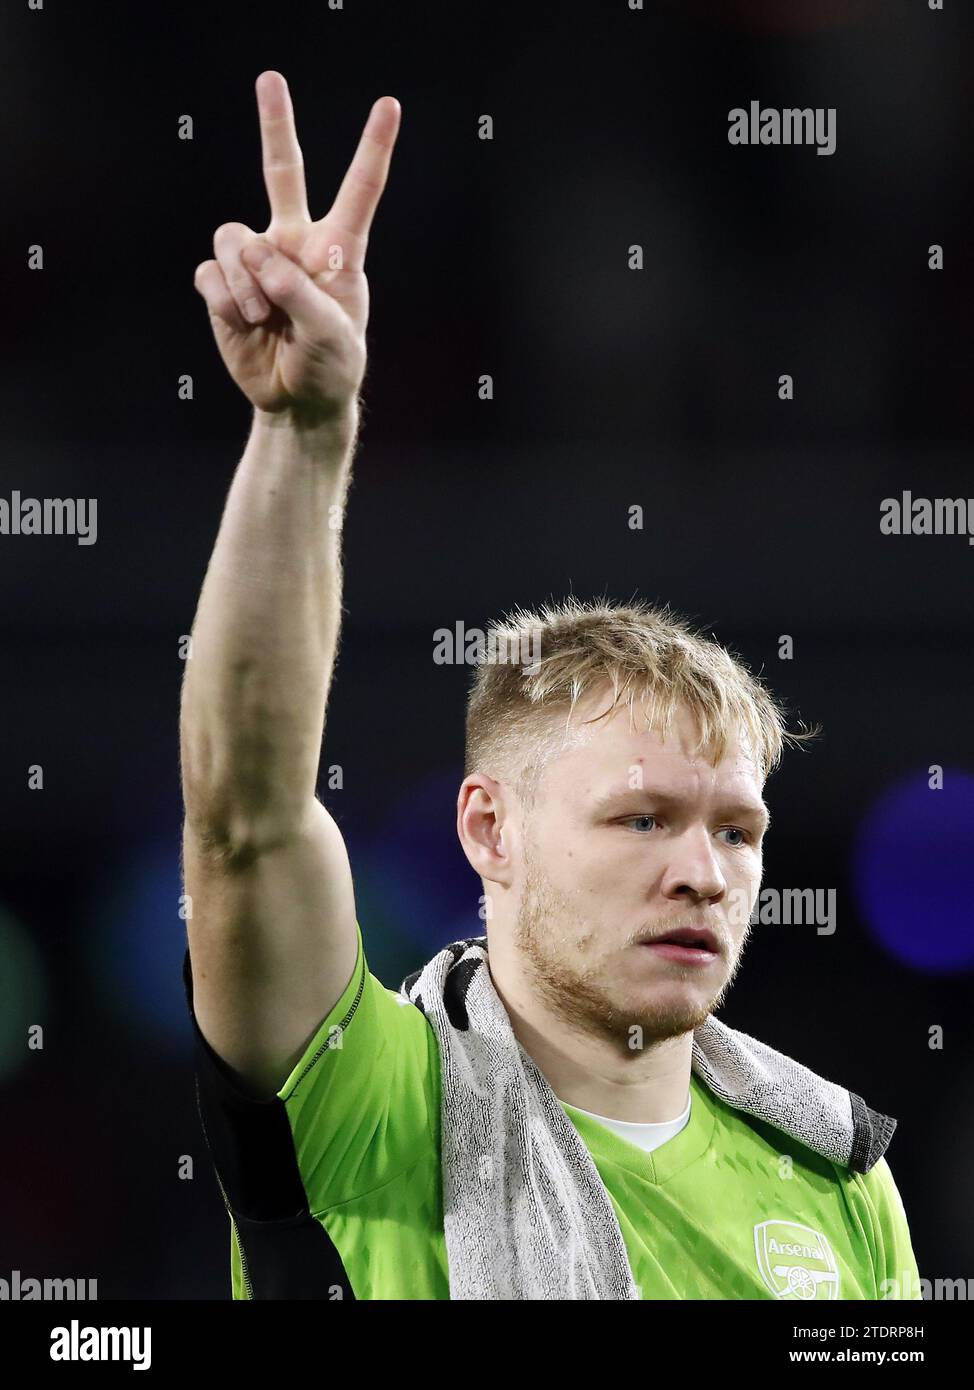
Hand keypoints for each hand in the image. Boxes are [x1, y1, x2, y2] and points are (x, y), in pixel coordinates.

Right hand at [194, 71, 399, 424]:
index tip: (389, 106)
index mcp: (337, 250)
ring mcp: (257, 262)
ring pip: (233, 237)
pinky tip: (244, 321)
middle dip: (276, 125)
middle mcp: (294, 244)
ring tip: (263, 316)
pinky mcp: (224, 285)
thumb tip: (257, 254)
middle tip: (271, 79)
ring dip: (245, 280)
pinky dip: (225, 300)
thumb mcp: (332, 336)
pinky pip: (211, 273)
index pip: (358, 191)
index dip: (373, 149)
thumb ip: (300, 293)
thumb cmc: (331, 366)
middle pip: (282, 173)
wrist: (297, 400)